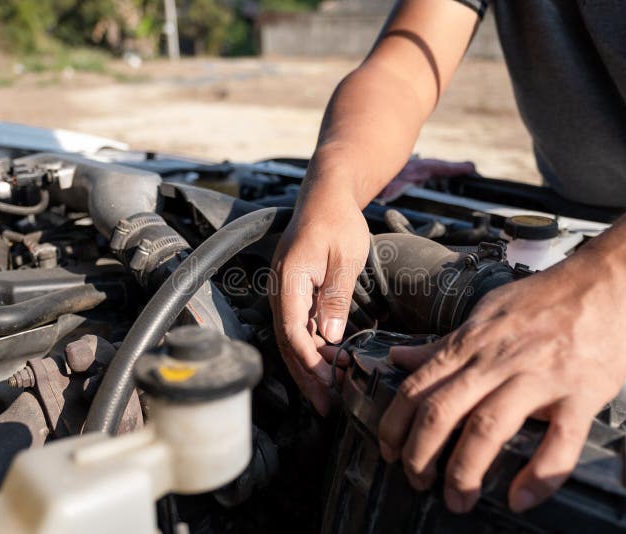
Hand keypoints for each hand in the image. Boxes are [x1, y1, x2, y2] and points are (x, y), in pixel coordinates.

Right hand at [269, 191, 369, 413]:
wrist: (326, 196)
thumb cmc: (337, 221)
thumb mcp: (344, 257)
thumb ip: (336, 297)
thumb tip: (330, 338)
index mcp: (289, 280)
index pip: (293, 331)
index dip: (309, 362)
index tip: (327, 385)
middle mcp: (281, 291)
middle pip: (288, 343)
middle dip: (306, 377)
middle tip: (325, 406)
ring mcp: (286, 293)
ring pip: (293, 339)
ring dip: (309, 368)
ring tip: (328, 395)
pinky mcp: (296, 294)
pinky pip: (300, 328)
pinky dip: (313, 350)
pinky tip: (328, 366)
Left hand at [377, 251, 625, 512]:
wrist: (608, 279)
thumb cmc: (543, 299)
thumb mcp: (484, 313)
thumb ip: (442, 344)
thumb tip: (399, 358)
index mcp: (472, 341)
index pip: (417, 386)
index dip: (395, 425)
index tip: (388, 452)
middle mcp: (497, 359)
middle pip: (443, 411)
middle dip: (420, 455)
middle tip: (416, 483)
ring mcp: (540, 375)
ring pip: (489, 426)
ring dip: (466, 470)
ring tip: (457, 501)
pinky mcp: (582, 392)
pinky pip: (559, 441)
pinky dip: (539, 475)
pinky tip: (521, 499)